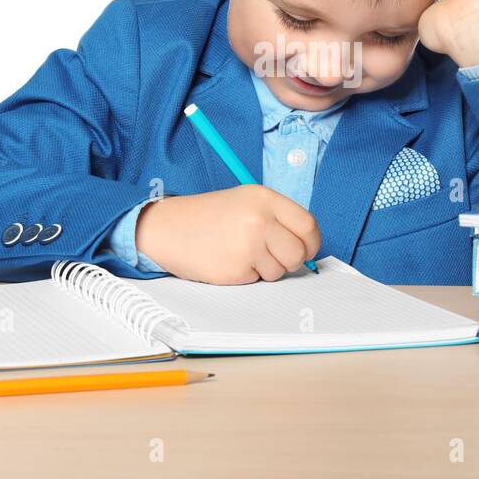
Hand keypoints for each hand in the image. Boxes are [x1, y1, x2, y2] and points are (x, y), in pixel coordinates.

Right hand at [134, 184, 321, 283]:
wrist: (169, 228)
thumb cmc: (209, 216)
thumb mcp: (246, 202)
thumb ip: (277, 218)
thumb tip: (306, 246)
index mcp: (265, 198)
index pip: (308, 225)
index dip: (310, 242)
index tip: (305, 249)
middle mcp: (259, 220)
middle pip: (298, 253)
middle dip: (290, 260)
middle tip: (271, 256)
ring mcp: (248, 245)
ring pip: (279, 271)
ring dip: (265, 268)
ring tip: (241, 252)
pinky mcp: (235, 269)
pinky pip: (257, 280)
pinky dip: (246, 275)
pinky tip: (228, 260)